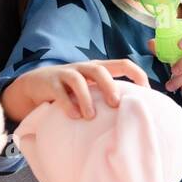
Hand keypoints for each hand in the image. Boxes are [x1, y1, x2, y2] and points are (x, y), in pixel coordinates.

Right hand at [2, 59, 148, 121]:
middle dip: (109, 86)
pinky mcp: (49, 83)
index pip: (123, 64)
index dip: (137, 75)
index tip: (147, 92)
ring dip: (86, 98)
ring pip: (78, 79)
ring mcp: (65, 74)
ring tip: (90, 116)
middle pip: (100, 70)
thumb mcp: (91, 90)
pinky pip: (59, 92)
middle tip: (115, 104)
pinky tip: (73, 116)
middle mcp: (83, 69)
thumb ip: (107, 97)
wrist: (34, 86)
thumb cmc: (71, 92)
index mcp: (98, 69)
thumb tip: (134, 114)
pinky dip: (67, 104)